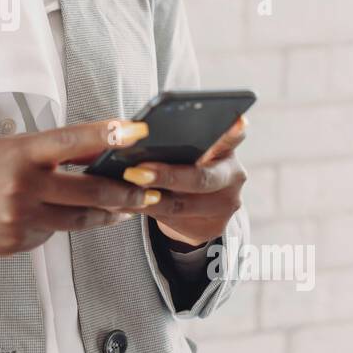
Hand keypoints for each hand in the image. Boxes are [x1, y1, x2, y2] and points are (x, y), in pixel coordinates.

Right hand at [0, 117, 161, 256]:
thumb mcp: (9, 149)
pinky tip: (73, 216)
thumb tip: (99, 151)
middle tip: (149, 190)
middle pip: (89, 190)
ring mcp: (23, 217)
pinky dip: (69, 223)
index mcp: (20, 153)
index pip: (72, 141)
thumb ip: (50, 151)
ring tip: (127, 209)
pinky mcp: (21, 241)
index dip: (107, 135)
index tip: (136, 132)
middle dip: (126, 192)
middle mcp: (23, 186)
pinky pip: (57, 232)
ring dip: (109, 214)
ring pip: (81, 218)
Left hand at [120, 115, 248, 247]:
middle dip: (166, 176)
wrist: (193, 206)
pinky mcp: (211, 229)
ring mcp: (226, 206)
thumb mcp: (185, 149)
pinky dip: (143, 212)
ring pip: (181, 204)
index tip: (235, 122)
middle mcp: (234, 176)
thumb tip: (134, 134)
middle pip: (201, 178)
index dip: (234, 131)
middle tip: (134, 172)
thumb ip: (175, 141)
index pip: (234, 136)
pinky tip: (119, 206)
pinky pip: (171, 222)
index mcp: (227, 148)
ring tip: (117, 192)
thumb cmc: (182, 164)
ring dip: (145, 199)